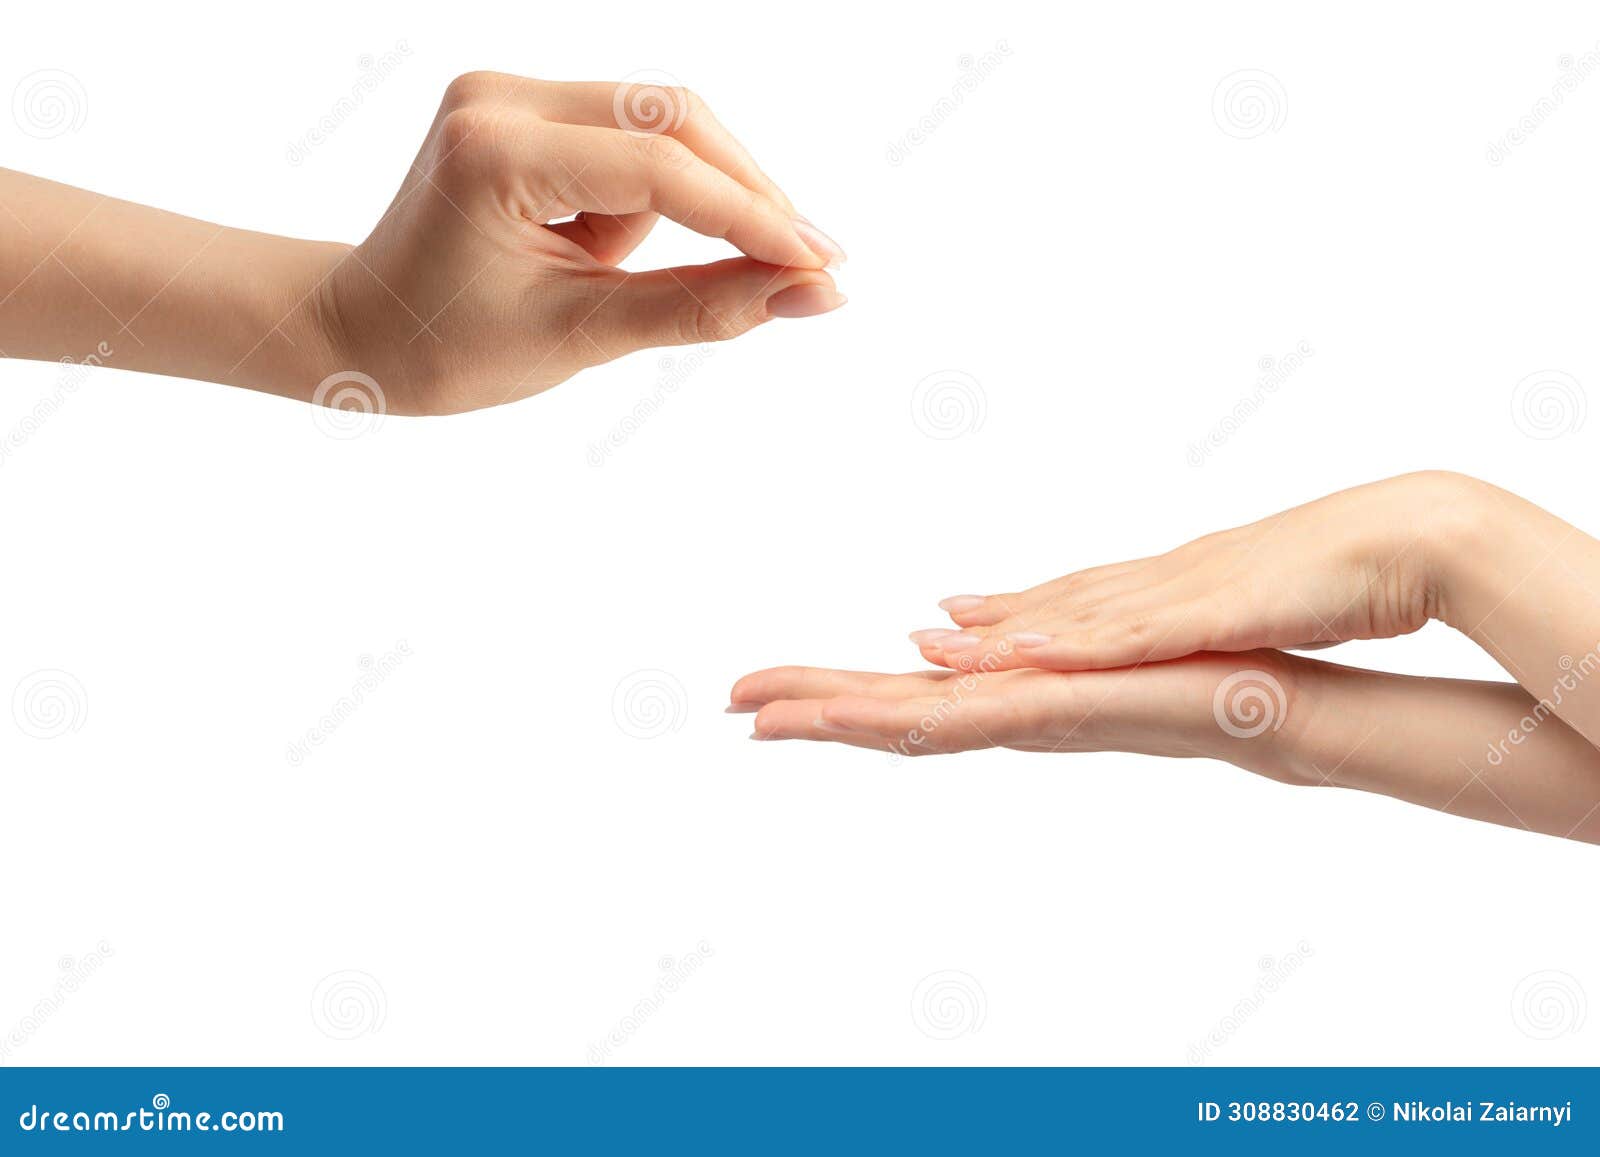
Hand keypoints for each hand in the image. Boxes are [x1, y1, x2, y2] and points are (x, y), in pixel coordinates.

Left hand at [324, 72, 845, 414]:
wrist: (363, 329)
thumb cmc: (448, 348)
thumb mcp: (580, 336)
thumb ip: (701, 308)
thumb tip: (809, 294)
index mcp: (495, 153)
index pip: (660, 171)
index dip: (753, 218)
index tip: (822, 265)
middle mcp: (501, 98)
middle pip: (673, 117)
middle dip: (748, 192)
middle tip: (810, 264)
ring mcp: (512, 91)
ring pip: (663, 120)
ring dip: (707, 195)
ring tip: (680, 273)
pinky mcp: (528, 105)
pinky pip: (634, 135)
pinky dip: (666, 194)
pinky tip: (625, 253)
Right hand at [730, 651, 1306, 779]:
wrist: (1266, 703)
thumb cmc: (1185, 670)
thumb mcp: (1081, 639)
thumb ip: (1016, 638)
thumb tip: (961, 626)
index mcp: (1004, 692)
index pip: (901, 695)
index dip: (831, 691)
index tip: (763, 693)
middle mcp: (1008, 712)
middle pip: (895, 710)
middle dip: (815, 702)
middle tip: (735, 702)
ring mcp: (1033, 717)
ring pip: (923, 721)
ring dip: (847, 716)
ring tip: (772, 717)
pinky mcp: (1071, 713)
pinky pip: (984, 717)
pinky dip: (926, 716)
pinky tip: (877, 708)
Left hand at [909, 471, 1487, 672]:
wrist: (1410, 532)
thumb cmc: (1348, 568)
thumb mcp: (1268, 601)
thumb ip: (1230, 615)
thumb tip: (1218, 630)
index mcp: (1182, 580)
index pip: (1085, 597)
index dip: (1026, 610)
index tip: (970, 619)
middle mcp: (1166, 578)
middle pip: (1061, 601)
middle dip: (992, 622)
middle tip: (926, 635)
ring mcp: (1181, 592)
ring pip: (1074, 616)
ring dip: (1005, 634)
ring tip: (936, 649)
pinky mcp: (1210, 612)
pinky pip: (1128, 636)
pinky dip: (1073, 645)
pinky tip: (1024, 652)